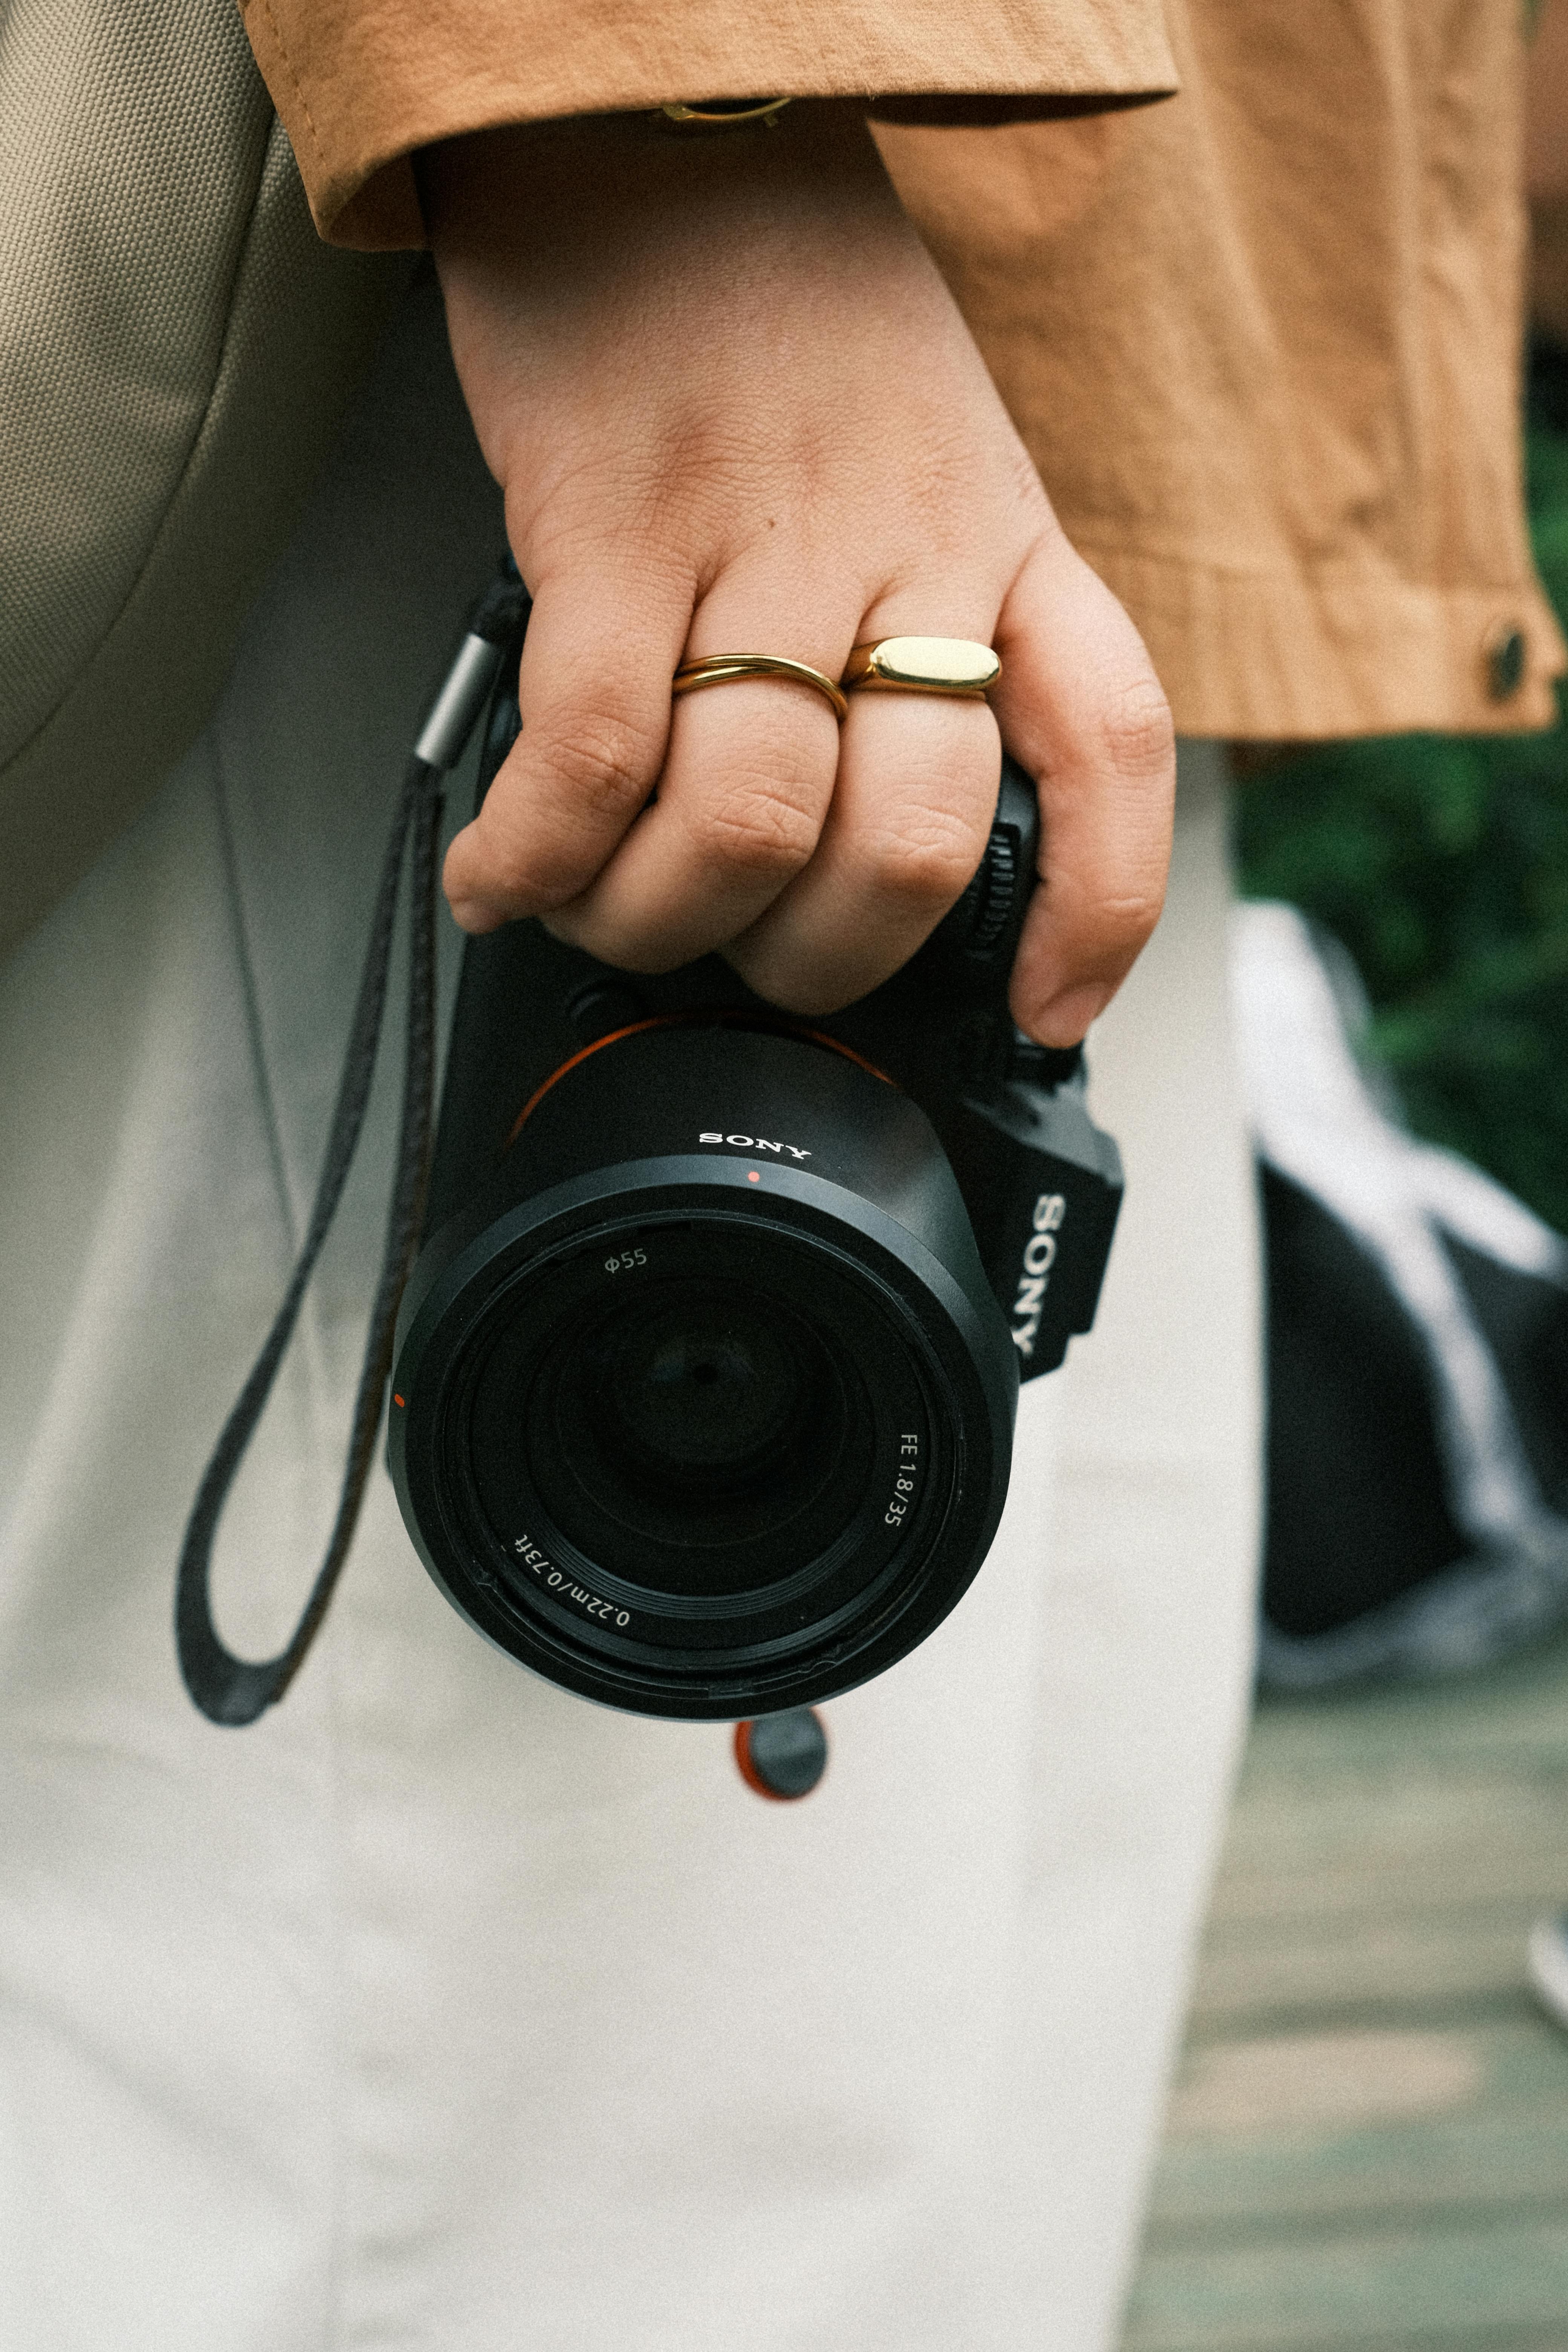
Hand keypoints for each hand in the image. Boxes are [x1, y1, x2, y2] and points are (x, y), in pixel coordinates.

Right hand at [422, 102, 1172, 1044]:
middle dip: (819, 959)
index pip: (1112, 751)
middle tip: (745, 959)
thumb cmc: (788, 312)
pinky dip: (541, 856)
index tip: (1045, 1015)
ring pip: (753, 821)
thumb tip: (852, 827)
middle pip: (912, 842)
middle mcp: (909, 544)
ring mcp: (763, 535)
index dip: (1098, 914)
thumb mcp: (931, 456)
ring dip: (663, 921)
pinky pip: (595, 752)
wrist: (653, 127)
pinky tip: (504, 879)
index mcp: (1006, 534)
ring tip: (605, 915)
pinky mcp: (617, 521)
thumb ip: (923, 622)